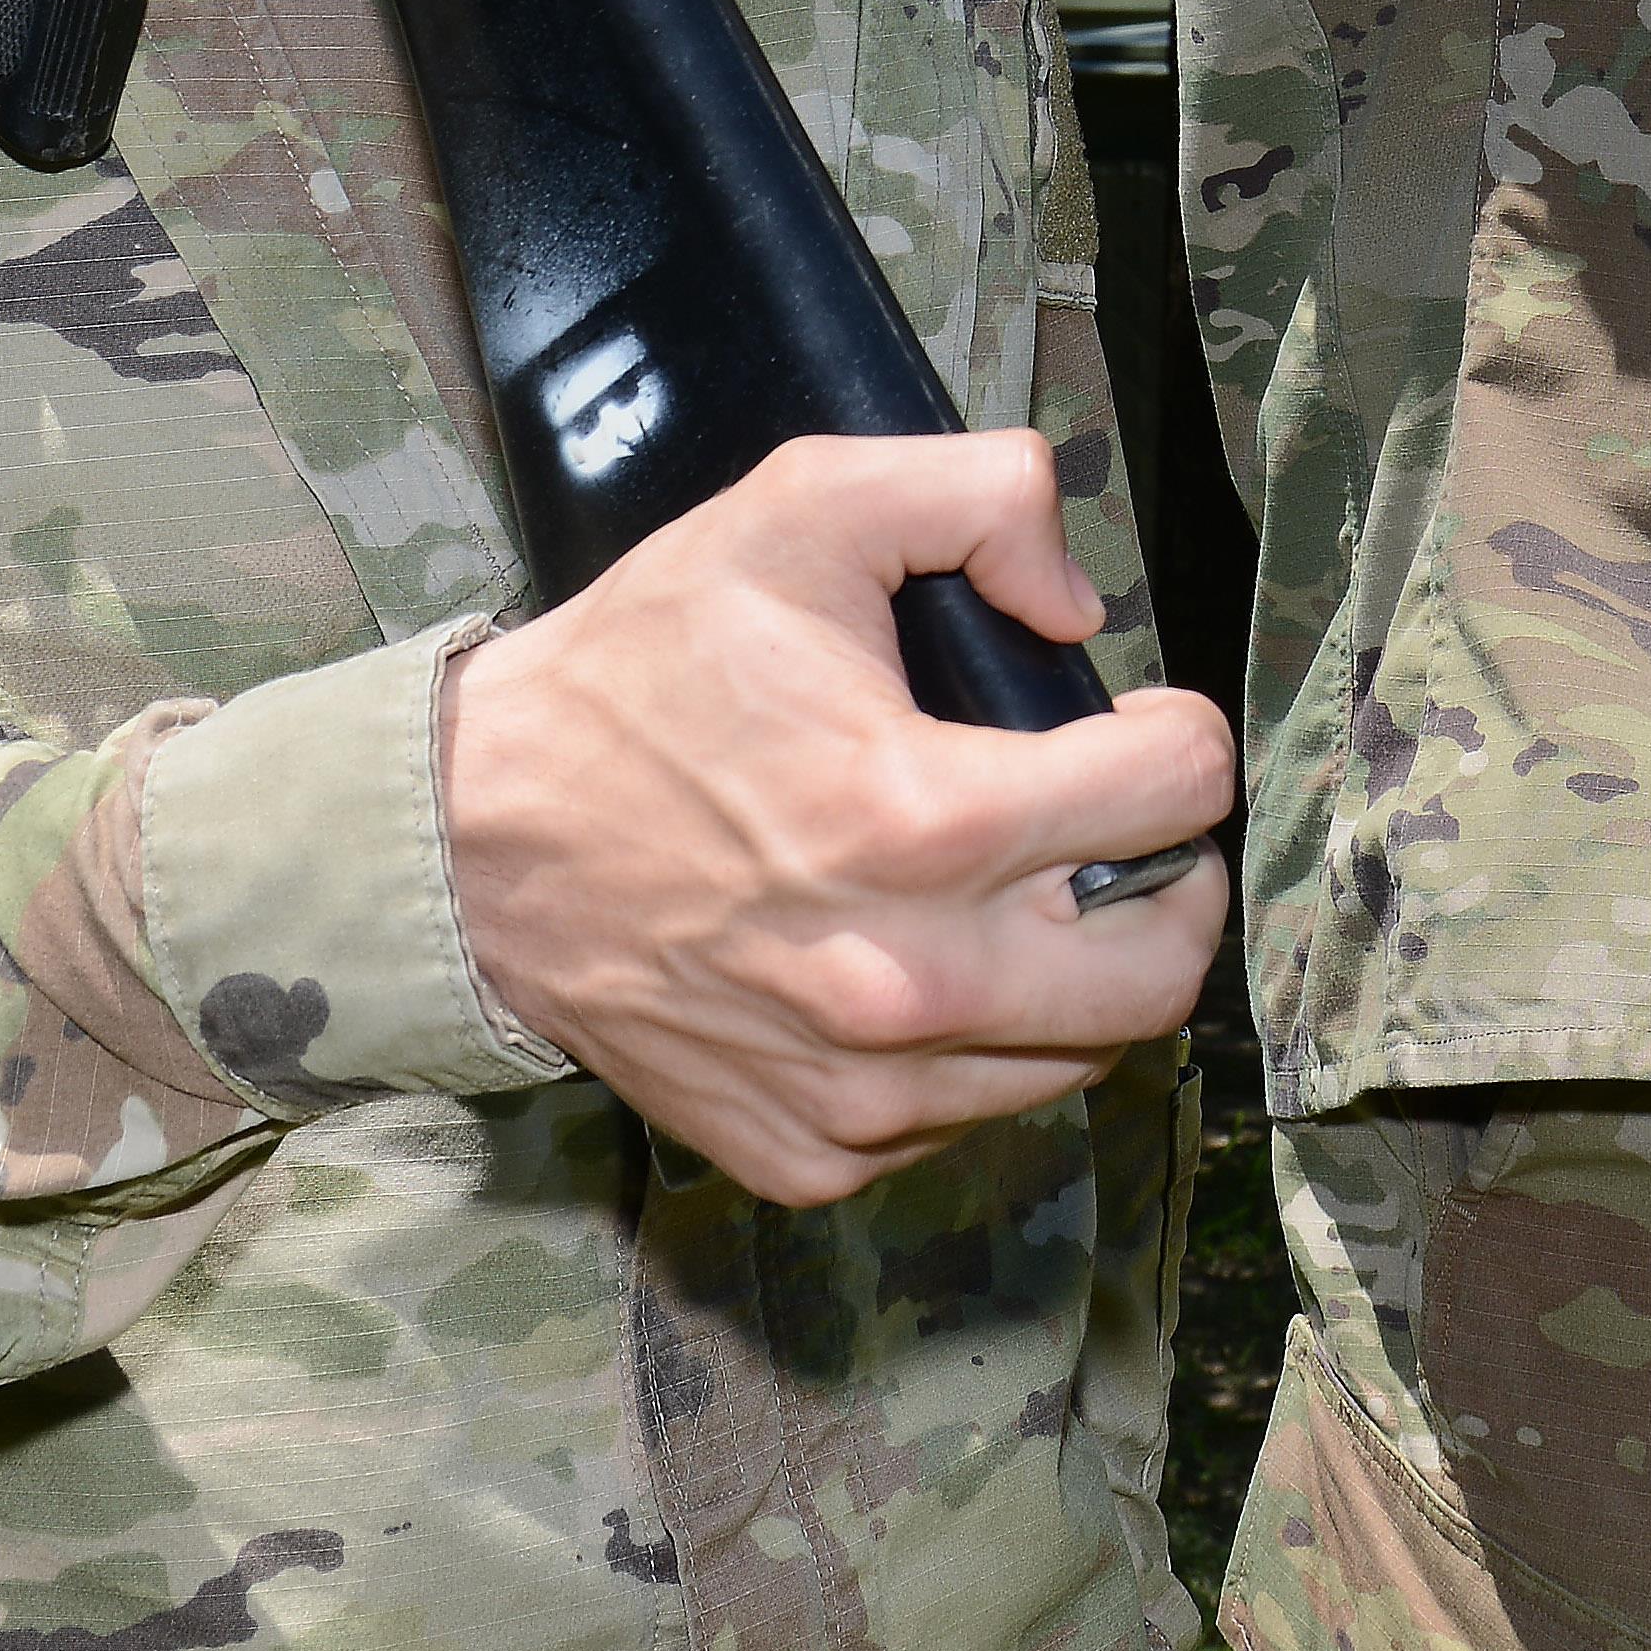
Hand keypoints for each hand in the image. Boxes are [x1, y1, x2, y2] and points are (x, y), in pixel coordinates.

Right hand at [439, 429, 1230, 1206]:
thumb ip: (982, 493)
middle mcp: (909, 980)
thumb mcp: (803, 504)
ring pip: (1077, 1058)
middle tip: (1122, 830)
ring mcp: (861, 1089)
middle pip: (1164, 968)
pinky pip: (962, 1120)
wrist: (475, 839)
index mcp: (925, 817)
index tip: (1134, 726)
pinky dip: (971, 1051)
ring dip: (1077, 971)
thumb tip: (1081, 600)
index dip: (1174, 737)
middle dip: (1173, 882)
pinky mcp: (810, 1156)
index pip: (1175, 794)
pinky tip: (916, 969)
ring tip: (1019, 895)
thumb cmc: (647, 667)